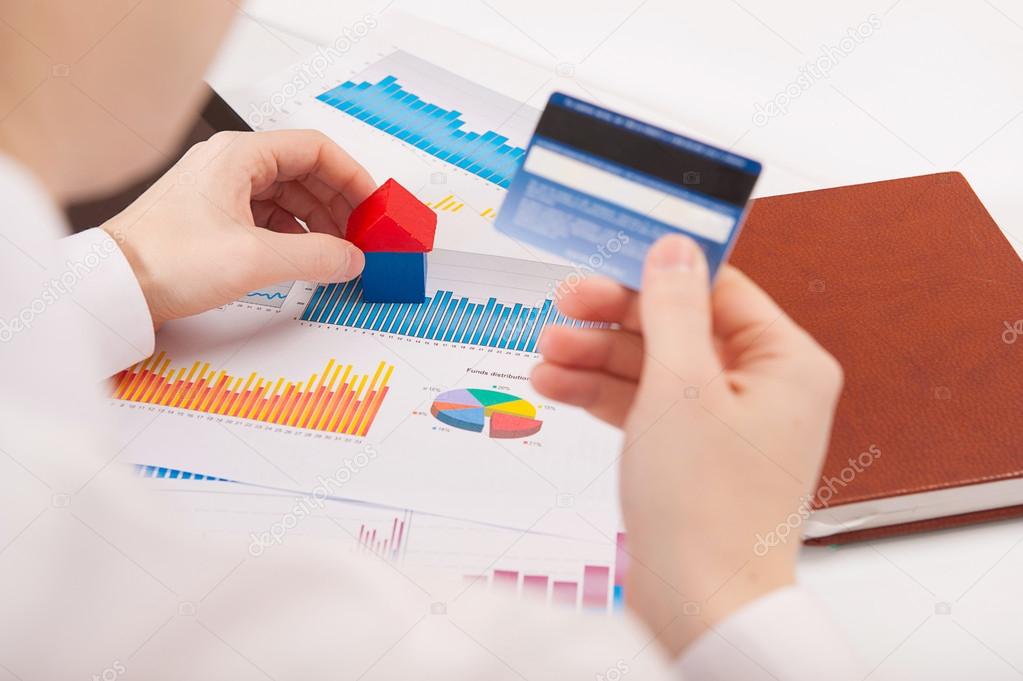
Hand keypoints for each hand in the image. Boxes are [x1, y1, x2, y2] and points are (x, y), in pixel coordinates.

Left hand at [101, 130, 375, 327]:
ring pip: (288, 195)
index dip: (352, 176)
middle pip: (304, 171)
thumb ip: (317, 257)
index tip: (373, 206)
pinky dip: (294, 233)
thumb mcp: (256, 259)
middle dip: (339, 203)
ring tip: (338, 251)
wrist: (113, 286)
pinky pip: (268, 215)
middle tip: (362, 233)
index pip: (316, 149)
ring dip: (319, 221)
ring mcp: (220, 190)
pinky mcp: (213, 217)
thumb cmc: (165, 260)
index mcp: (240, 155)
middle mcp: (230, 164)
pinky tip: (305, 256)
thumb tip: (353, 258)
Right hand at [531, 236, 842, 654]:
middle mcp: (763, 388)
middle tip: (564, 305)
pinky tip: (558, 384)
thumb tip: (674, 248)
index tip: (608, 256)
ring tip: (547, 352)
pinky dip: (604, 394)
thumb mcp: (681, 387)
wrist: (701, 605)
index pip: (719, 289)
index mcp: (786, 362)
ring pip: (656, 367)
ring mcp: (726, 423)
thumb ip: (674, 309)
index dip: (658, 271)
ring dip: (598, 357)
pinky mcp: (693, 454)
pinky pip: (647, 406)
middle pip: (679, 327)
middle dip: (615, 320)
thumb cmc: (708, 506)